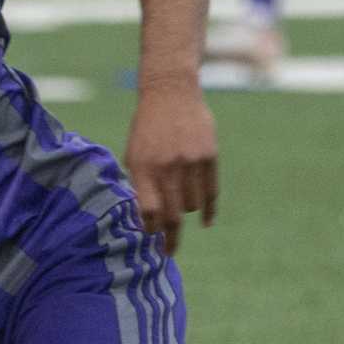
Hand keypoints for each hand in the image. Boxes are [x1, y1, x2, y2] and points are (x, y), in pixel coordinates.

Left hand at [124, 86, 217, 254]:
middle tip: (168, 252)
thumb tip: (146, 219)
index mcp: (142, 167)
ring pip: (191, 205)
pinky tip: (206, 223)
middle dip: (170, 238)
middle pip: (171, 214)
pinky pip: (210, 192)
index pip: (148, 210)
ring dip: (185, 212)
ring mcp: (190, 162)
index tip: (151, 241)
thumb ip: (140, 184)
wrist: (171, 92)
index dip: (151, 230)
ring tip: (178, 207)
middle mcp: (167, 167)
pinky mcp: (209, 156)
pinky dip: (208, 210)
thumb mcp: (133, 153)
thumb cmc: (146, 128)